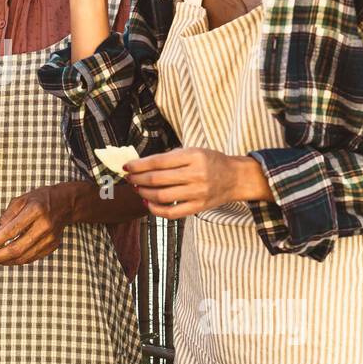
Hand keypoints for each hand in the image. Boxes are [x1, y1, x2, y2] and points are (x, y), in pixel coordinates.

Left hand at [0, 184, 75, 264]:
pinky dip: (18, 260)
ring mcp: (50, 238)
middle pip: (18, 248)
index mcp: (35, 210)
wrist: (66, 203)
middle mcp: (44, 226)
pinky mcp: (52, 246)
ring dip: (6, 260)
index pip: (12, 230)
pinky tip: (7, 258)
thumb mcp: (21, 200)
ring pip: (24, 256)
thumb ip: (6, 217)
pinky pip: (32, 258)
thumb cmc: (40, 199)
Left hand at [124, 148, 271, 219]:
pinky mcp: (198, 207)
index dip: (139, 165)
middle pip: (157, 180)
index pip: (158, 161)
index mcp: (193, 156)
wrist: (235, 178)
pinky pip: (172, 212)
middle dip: (138, 179)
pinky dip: (156, 209)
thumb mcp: (194, 151)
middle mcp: (196, 175)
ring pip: (161, 196)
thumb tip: (142, 164)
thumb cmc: (212, 161)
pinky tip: (148, 202)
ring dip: (144, 193)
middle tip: (129, 178)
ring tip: (137, 188)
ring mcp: (197, 193)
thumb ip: (171, 157)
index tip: (127, 166)